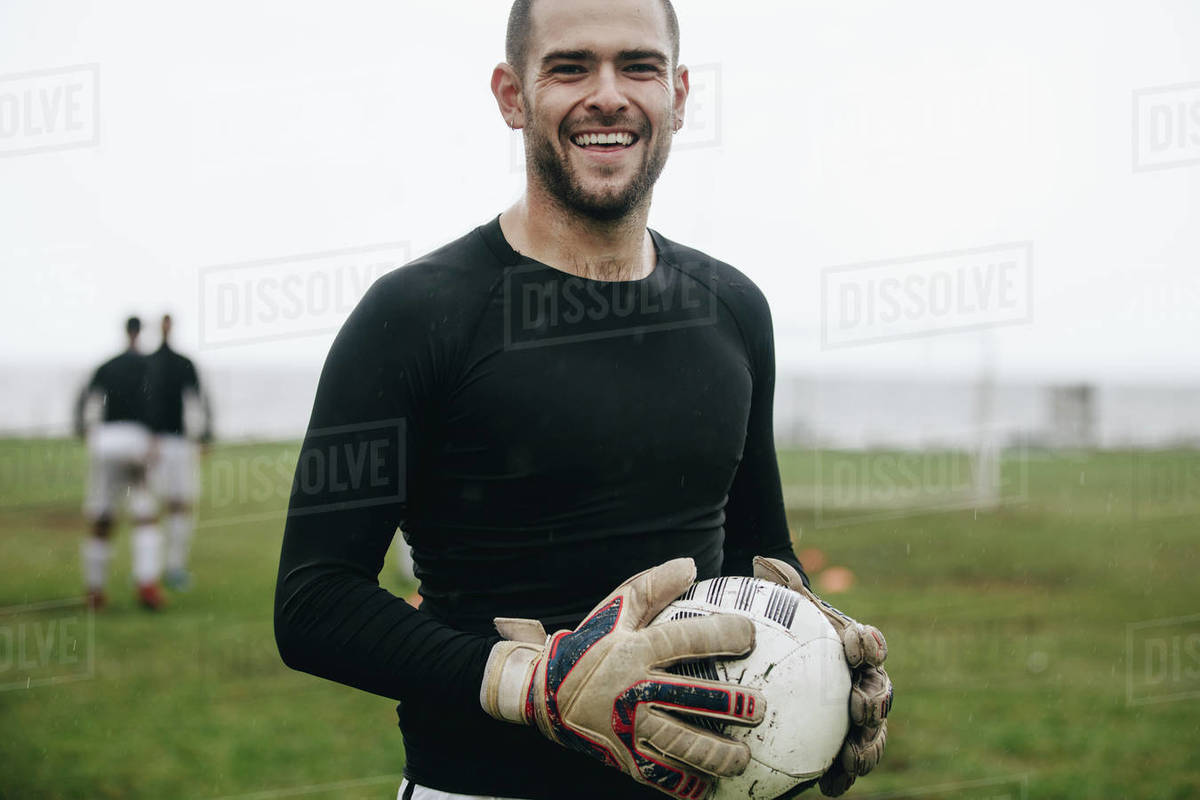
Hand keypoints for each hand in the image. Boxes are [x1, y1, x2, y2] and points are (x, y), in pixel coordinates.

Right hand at [480, 558, 765, 798]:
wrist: (546, 693)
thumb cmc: (591, 644)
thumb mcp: (616, 609)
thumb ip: (653, 586)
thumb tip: (692, 565)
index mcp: (635, 650)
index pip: (684, 639)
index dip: (721, 634)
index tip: (750, 634)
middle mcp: (633, 689)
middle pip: (691, 697)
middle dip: (731, 703)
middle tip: (760, 707)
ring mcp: (629, 726)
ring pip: (681, 744)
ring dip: (717, 754)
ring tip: (743, 756)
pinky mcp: (625, 756)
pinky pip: (661, 776)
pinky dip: (687, 784)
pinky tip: (709, 786)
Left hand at [753, 557, 891, 796]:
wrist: (791, 658)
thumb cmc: (789, 627)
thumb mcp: (783, 606)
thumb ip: (779, 584)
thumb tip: (760, 561)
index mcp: (858, 649)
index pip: (870, 644)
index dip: (868, 644)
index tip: (854, 643)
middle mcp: (865, 682)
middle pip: (880, 693)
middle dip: (875, 701)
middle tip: (859, 705)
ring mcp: (858, 714)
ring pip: (873, 733)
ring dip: (868, 746)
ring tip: (852, 758)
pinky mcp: (846, 743)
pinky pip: (848, 761)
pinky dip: (842, 775)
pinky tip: (826, 788)